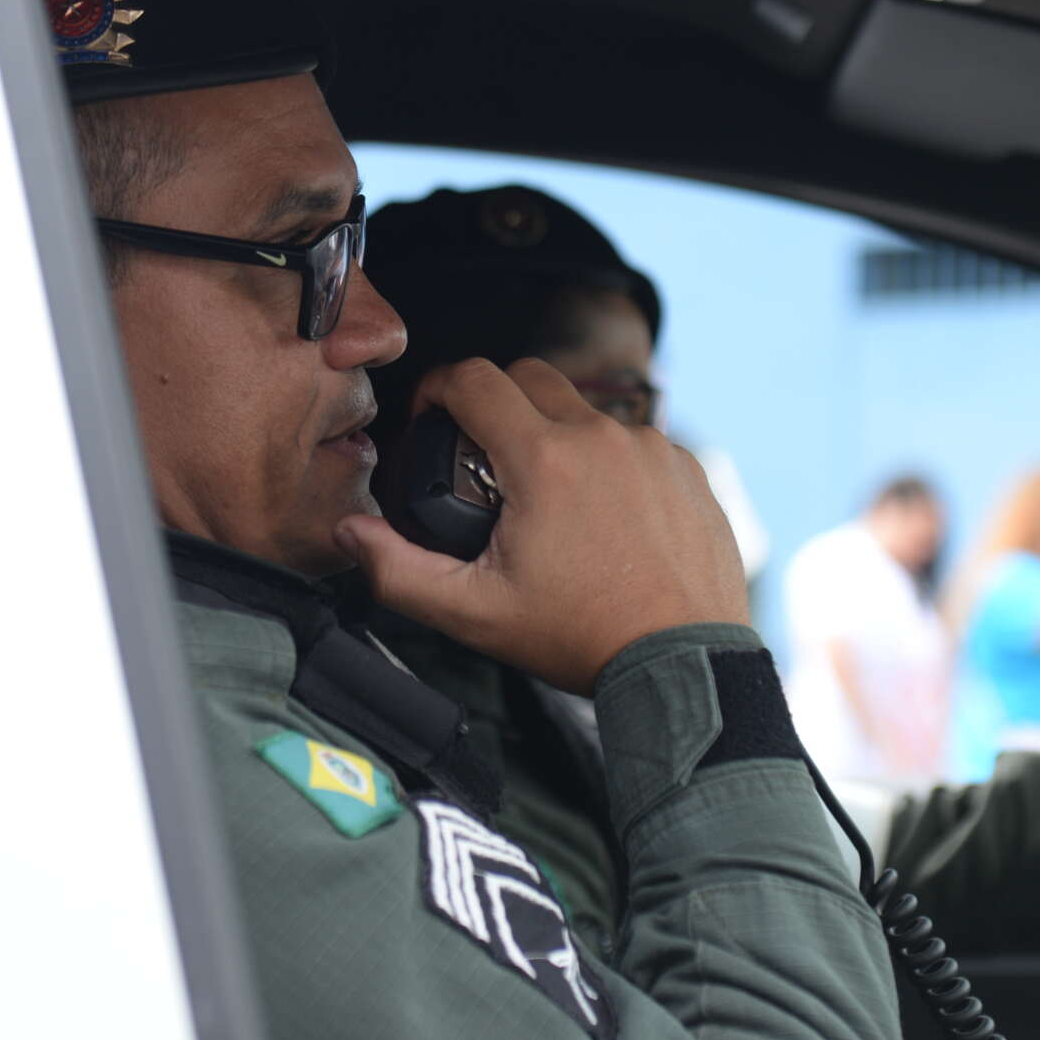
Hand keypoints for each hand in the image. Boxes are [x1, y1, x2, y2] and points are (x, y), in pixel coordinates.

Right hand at [334, 358, 748, 694]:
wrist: (682, 663)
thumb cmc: (584, 638)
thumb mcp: (475, 614)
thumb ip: (399, 570)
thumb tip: (351, 531)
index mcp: (544, 459)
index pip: (474, 379)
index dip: (438, 386)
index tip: (431, 415)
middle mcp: (601, 437)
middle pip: (530, 376)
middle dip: (494, 398)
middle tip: (480, 450)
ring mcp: (651, 448)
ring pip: (585, 409)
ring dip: (555, 431)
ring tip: (545, 492)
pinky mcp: (687, 468)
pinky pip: (634, 440)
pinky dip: (608, 460)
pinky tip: (602, 513)